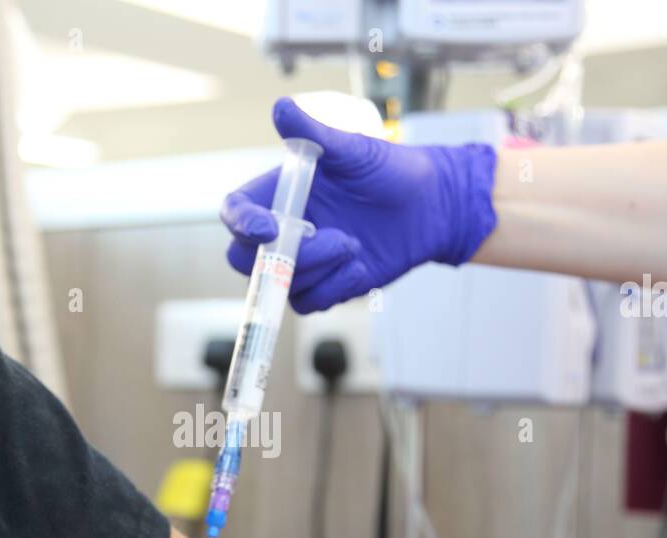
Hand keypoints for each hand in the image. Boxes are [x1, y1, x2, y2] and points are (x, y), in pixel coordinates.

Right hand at [219, 97, 497, 313]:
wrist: (429, 208)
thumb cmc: (390, 171)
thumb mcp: (352, 150)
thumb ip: (313, 134)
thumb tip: (282, 106)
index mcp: (280, 193)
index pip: (237, 212)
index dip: (242, 224)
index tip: (268, 229)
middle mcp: (283, 229)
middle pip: (244, 258)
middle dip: (282, 256)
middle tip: (328, 238)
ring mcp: (302, 261)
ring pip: (281, 283)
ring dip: (320, 268)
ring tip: (355, 244)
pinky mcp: (324, 285)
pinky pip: (308, 302)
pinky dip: (335, 287)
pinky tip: (361, 265)